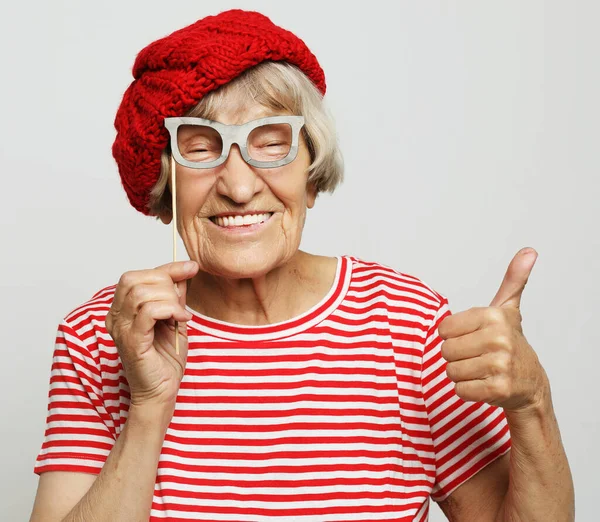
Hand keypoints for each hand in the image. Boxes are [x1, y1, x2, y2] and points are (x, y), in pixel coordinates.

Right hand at [105, 260, 199, 408]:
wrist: (162, 392)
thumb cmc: (165, 359)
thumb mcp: (173, 319)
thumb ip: (175, 296)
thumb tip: (184, 270)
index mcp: (121, 310)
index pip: (137, 275)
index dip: (167, 268)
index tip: (192, 267)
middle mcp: (115, 317)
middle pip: (135, 279)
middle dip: (166, 282)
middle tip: (182, 302)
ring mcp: (121, 329)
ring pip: (141, 292)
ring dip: (169, 299)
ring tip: (180, 315)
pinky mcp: (132, 342)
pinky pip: (148, 312)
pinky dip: (170, 310)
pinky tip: (181, 320)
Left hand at [438, 248, 547, 411]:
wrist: (530, 382)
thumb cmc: (511, 342)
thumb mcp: (508, 309)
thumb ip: (513, 280)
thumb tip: (528, 251)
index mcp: (493, 316)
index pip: (443, 329)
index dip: (453, 336)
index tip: (472, 337)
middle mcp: (499, 338)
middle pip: (445, 351)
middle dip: (456, 357)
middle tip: (476, 356)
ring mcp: (500, 365)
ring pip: (451, 371)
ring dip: (461, 374)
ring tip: (480, 370)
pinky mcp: (498, 389)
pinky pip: (460, 390)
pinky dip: (467, 390)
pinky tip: (483, 384)